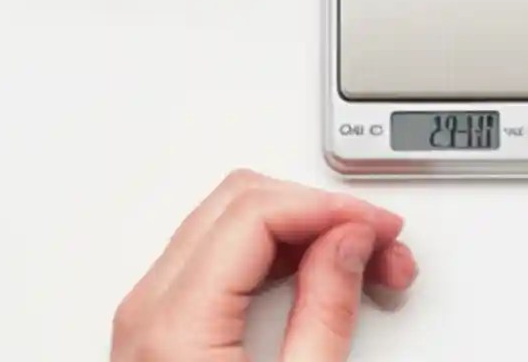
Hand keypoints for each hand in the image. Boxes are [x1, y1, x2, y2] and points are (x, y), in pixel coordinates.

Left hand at [110, 170, 417, 361]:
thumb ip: (327, 310)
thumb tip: (348, 241)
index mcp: (175, 324)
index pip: (256, 213)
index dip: (329, 208)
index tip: (379, 228)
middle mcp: (149, 308)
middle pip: (239, 201)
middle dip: (320, 212)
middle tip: (379, 245)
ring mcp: (149, 315)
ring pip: (229, 221)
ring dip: (302, 229)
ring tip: (363, 266)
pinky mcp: (162, 326)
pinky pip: (220, 255)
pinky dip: (276, 253)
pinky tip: (321, 275)